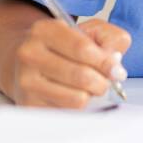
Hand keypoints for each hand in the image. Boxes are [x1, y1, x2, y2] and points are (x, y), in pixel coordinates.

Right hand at [8, 17, 130, 108]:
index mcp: (44, 30)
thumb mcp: (87, 30)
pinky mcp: (28, 104)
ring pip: (77, 98)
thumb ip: (110, 38)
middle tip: (105, 81)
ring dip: (90, 95)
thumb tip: (114, 62)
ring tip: (88, 87)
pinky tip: (72, 95)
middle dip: (102, 81)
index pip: (82, 48)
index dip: (105, 62)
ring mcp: (26, 81)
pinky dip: (77, 107)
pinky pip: (67, 113)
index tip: (116, 70)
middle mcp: (30, 54)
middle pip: (81, 76)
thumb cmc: (63, 47)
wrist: (25, 62)